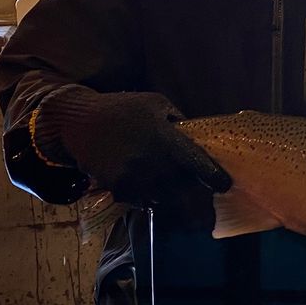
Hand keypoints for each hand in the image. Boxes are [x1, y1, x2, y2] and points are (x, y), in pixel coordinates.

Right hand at [34, 86, 230, 213]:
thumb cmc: (123, 109)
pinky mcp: (119, 188)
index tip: (225, 185)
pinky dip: (147, 194)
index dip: (214, 177)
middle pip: (183, 186)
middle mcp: (153, 162)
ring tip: (163, 177)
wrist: (80, 123)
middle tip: (188, 177)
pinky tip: (142, 179)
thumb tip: (196, 139)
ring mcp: (135, 178)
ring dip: (168, 191)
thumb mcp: (156, 104)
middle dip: (189, 183)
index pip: (198, 165)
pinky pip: (142, 200)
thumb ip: (178, 122)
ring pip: (164, 196)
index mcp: (166, 139)